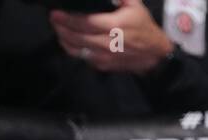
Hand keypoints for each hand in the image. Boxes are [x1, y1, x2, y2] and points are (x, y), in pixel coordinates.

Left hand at [50, 0, 173, 73]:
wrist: (154, 53)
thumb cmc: (144, 26)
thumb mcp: (135, 4)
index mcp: (115, 26)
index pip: (86, 23)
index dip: (68, 19)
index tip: (56, 13)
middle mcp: (107, 43)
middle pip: (77, 37)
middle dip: (61, 28)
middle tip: (53, 19)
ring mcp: (103, 56)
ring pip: (76, 50)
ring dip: (63, 39)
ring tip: (58, 29)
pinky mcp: (102, 65)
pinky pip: (82, 57)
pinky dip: (72, 49)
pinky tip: (68, 40)